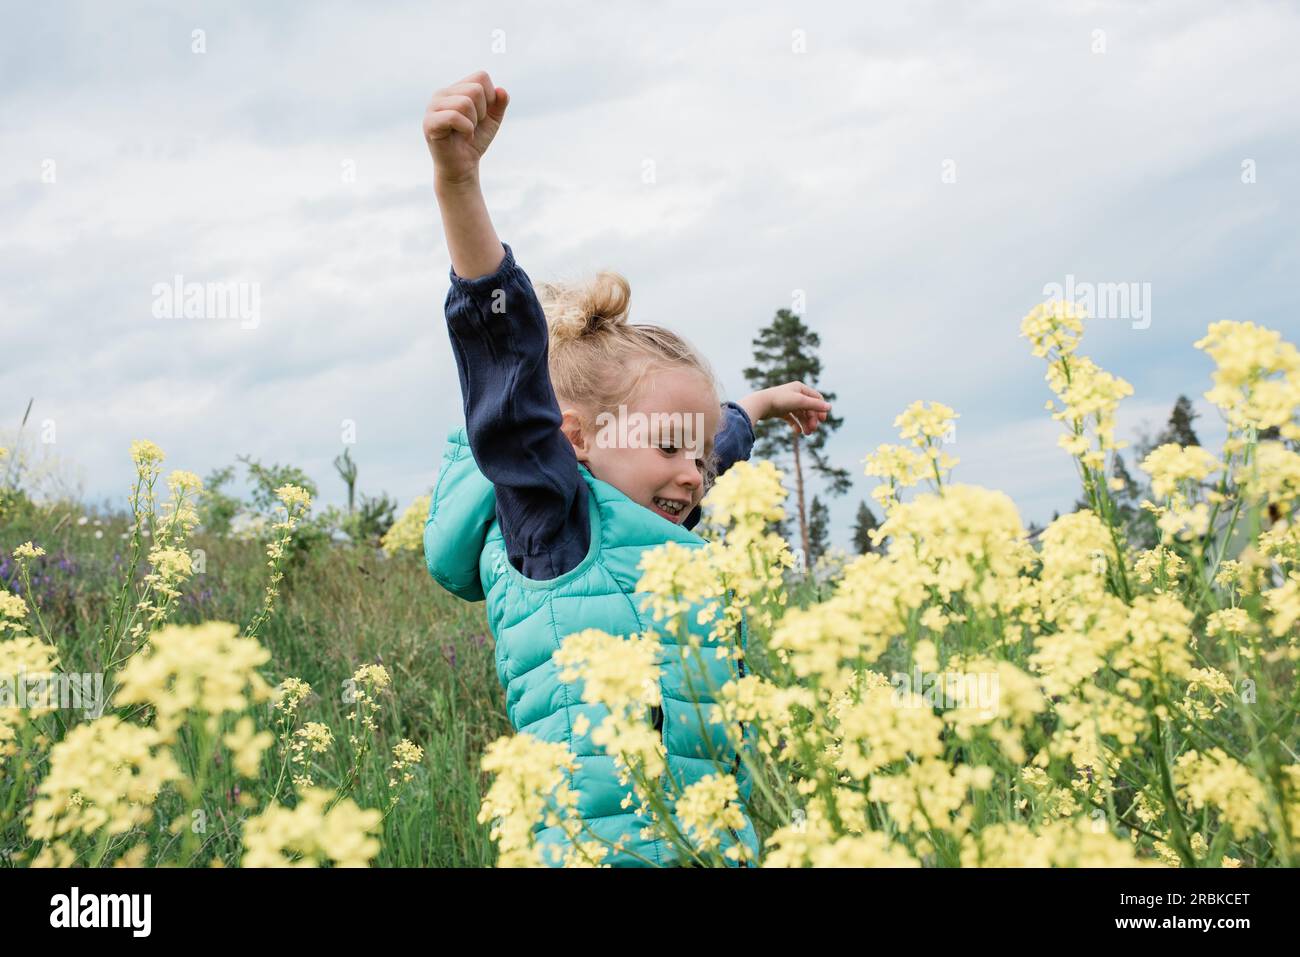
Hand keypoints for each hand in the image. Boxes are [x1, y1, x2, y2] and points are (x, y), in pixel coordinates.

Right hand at [423, 71, 509, 187]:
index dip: (490, 98)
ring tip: (466, 131)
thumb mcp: (492, 120)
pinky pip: (454, 116)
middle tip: (472, 126)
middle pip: (475, 90)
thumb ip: (499, 103)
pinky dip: (466, 129)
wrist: (462, 166)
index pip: (481, 77)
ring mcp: (433, 106)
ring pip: (465, 103)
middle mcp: (442, 93)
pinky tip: (462, 136)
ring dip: (473, 122)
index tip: (482, 115)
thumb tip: (501, 90)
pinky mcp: (429, 122)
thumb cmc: (474, 141)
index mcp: (456, 89)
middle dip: (482, 112)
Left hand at [740, 382, 831, 435]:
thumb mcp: (800, 402)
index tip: (822, 420)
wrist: (759, 404)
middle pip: (809, 408)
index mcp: (800, 388)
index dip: (821, 409)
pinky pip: (791, 418)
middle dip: (812, 419)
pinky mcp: (780, 410)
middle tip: (812, 430)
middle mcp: (794, 393)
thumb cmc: (779, 400)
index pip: (816, 398)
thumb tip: (830, 407)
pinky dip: (795, 425)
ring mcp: (787, 402)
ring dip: (805, 424)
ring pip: (800, 414)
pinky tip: (797, 432)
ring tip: (807, 433)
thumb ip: (815, 405)